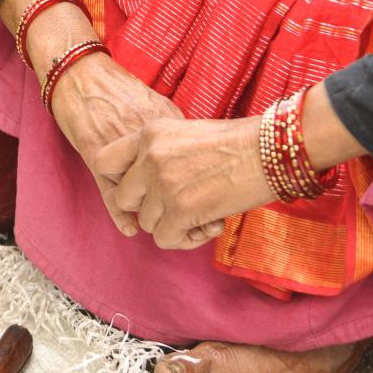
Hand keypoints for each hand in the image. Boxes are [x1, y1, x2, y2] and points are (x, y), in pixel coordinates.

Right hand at [47, 55, 187, 236]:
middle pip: (171, 184)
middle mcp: (144, 140)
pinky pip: (111, 193)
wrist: (81, 74)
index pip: (192, 164)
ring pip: (142, 194)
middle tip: (202, 224)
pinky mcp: (95, 156)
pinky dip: (122, 215)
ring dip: (158, 216)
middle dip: (188, 209)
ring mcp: (120, 149)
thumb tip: (199, 151)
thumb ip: (175, 128)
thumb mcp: (156, 104)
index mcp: (163, 126)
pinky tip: (132, 229)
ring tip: (175, 230)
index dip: (205, 188)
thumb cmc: (118, 88)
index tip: (218, 204)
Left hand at [99, 113, 270, 249]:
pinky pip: (165, 239)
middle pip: (125, 198)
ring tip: (202, 215)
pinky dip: (184, 239)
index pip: (104, 161)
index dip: (118, 181)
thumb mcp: (185, 133)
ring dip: (173, 225)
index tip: (138, 190)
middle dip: (149, 207)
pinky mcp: (182, 210)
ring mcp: (164, 184)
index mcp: (148, 134)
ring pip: (148, 222)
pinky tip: (208, 226)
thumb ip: (159, 154)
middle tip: (177, 206)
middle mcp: (150, 158)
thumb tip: (145, 186)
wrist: (268, 150)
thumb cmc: (236, 142)